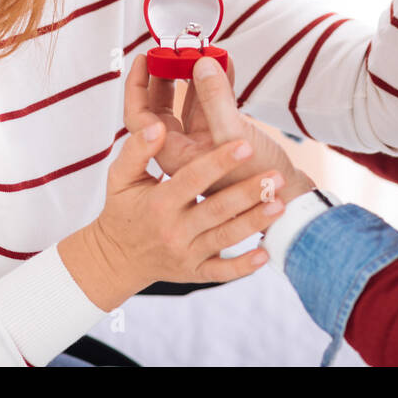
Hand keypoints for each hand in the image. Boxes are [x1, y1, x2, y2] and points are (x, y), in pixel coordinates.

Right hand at [60, 125, 286, 310]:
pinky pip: (222, 272)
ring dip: (254, 223)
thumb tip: (156, 125)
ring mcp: (186, 254)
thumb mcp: (119, 177)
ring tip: (281, 205)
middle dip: (248, 192)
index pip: (193, 179)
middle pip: (217, 209)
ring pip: (225, 238)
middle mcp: (174, 230)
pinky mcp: (195, 272)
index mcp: (159, 202)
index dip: (218, 162)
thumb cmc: (121, 208)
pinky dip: (244, 266)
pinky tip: (266, 253)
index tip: (244, 145)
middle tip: (276, 176)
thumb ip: (137, 149)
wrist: (116, 258)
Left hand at [124, 54, 308, 198]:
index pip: (140, 119)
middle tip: (171, 49)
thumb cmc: (258, 179)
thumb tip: (201, 64)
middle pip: (161, 108)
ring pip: (189, 103)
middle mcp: (184, 149)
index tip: (145, 58)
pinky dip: (218, 84)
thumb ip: (215, 99)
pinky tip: (224, 62)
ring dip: (194, 76)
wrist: (290, 200)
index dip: (138, 87)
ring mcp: (204, 142)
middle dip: (165, 76)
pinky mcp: (224, 137)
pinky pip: (213, 104)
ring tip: (199, 49)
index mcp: (173, 155)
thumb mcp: (233, 135)